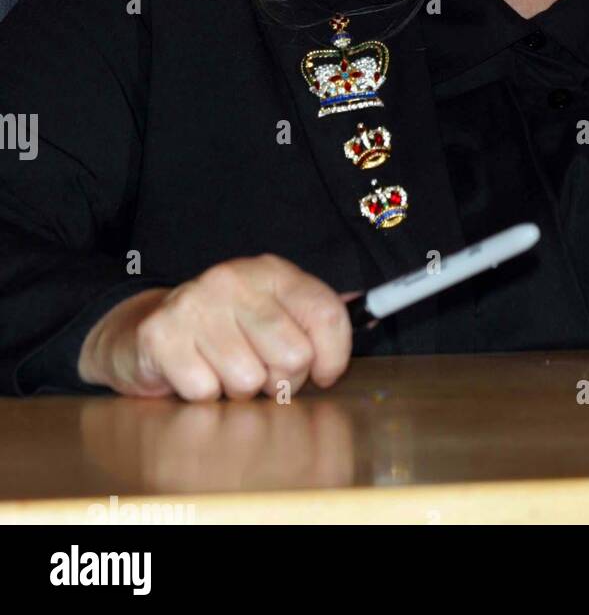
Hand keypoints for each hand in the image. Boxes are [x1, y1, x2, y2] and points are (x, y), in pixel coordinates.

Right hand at [78, 255, 354, 399]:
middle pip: (293, 356)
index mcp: (272, 271)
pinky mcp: (162, 335)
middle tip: (260, 372)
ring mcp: (196, 304)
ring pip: (249, 380)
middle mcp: (235, 279)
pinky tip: (194, 373)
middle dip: (281, 381)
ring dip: (238, 391)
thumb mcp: (272, 308)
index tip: (326, 374)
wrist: (140, 330)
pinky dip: (203, 395)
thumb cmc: (221, 327)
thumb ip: (315, 314)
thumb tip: (368, 311)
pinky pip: (206, 391)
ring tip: (223, 370)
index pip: (327, 314)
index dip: (335, 356)